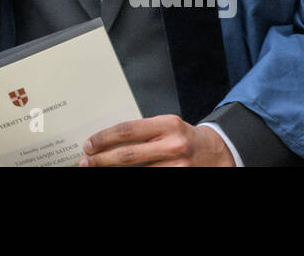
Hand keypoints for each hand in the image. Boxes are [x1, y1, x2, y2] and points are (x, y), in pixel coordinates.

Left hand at [78, 115, 233, 166]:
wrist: (216, 152)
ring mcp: (178, 166)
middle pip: (128, 155)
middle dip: (102, 160)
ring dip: (113, 172)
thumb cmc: (184, 137)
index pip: (127, 130)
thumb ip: (143, 132)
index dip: (104, 138)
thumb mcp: (166, 126)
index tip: (89, 144)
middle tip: (86, 162)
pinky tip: (118, 177)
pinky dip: (131, 178)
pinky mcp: (180, 177)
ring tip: (98, 169)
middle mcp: (173, 145)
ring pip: (137, 172)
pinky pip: (150, 179)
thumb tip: (108, 142)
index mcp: (167, 125)